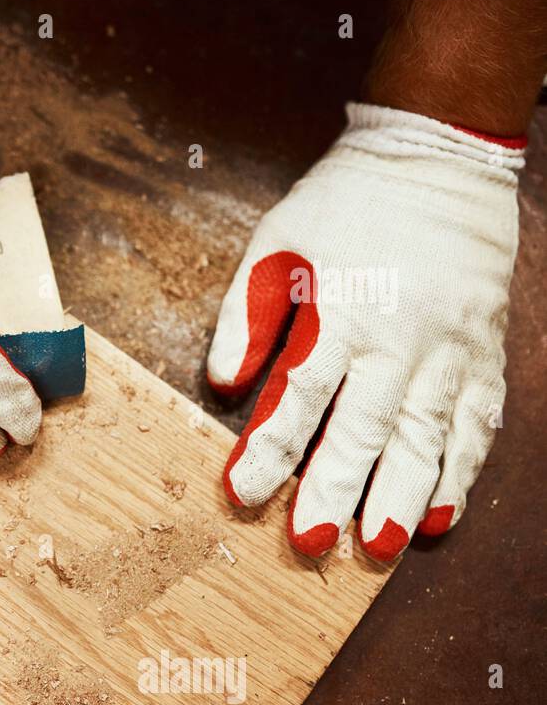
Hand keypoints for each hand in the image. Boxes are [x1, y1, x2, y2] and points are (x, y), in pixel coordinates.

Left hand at [206, 103, 523, 560]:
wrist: (438, 157)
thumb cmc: (343, 204)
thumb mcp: (275, 242)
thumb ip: (246, 316)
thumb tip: (218, 384)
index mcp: (344, 309)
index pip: (298, 394)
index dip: (268, 449)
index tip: (241, 494)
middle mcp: (402, 336)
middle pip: (366, 427)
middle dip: (336, 490)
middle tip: (312, 544)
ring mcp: (451, 346)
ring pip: (428, 435)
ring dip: (405, 495)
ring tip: (382, 546)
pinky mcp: (485, 350)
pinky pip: (478, 420)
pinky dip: (462, 470)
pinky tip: (443, 511)